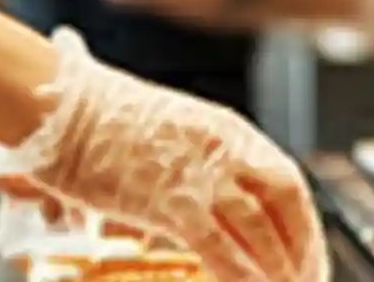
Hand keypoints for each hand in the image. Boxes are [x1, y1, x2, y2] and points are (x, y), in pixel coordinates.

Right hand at [0, 29, 327, 281]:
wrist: (64, 109)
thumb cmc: (104, 119)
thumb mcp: (171, 131)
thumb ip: (195, 164)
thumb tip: (200, 205)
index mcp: (229, 131)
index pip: (287, 179)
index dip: (304, 221)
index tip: (309, 250)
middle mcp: (227, 150)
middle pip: (288, 202)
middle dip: (304, 246)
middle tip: (309, 277)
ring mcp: (202, 176)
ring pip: (262, 229)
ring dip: (280, 266)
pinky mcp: (172, 204)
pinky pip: (221, 247)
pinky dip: (242, 273)